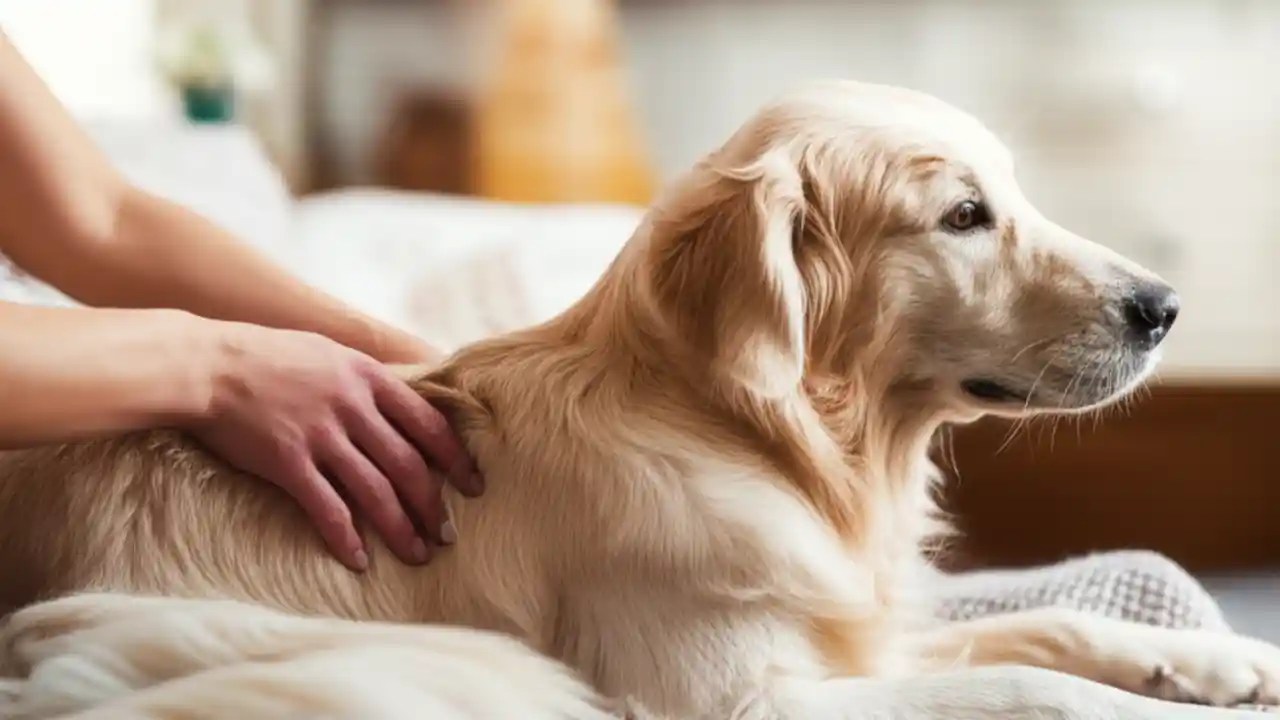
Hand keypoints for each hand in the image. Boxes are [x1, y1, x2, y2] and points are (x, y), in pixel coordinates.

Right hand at [187, 321, 480, 570]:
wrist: (208, 363)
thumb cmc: (268, 356)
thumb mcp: (330, 352)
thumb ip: (366, 378)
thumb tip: (401, 398)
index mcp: (368, 378)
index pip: (428, 423)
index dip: (455, 459)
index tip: (472, 485)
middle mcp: (352, 407)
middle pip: (409, 464)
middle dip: (433, 505)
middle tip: (447, 535)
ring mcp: (321, 434)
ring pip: (376, 491)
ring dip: (401, 528)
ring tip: (417, 554)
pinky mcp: (287, 461)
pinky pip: (326, 507)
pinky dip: (346, 537)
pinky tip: (360, 560)